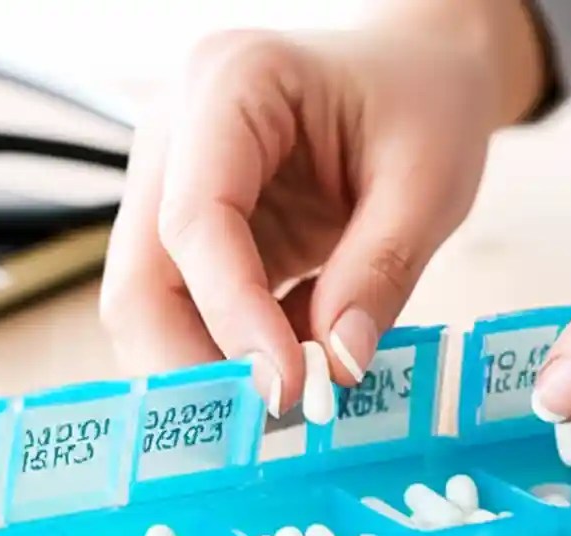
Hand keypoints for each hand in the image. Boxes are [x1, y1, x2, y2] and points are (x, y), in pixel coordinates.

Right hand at [100, 1, 546, 416]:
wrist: (416, 71)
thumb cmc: (425, 102)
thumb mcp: (430, 179)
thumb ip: (381, 271)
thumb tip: (334, 372)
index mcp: (232, 82)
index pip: (197, 218)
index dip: (232, 315)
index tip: (287, 389)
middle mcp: (176, 129)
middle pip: (140, 275)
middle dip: (190, 366)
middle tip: (263, 429)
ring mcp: (172, 180)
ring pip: (149, 302)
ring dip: (204, 370)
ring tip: (284, 413)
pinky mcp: (191, 228)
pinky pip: (186, 308)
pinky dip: (228, 355)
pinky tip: (285, 382)